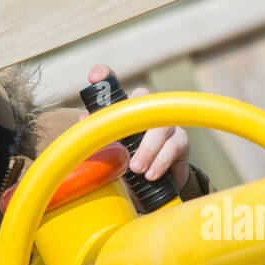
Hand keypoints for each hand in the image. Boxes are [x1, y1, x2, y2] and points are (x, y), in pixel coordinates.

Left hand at [87, 64, 189, 185]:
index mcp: (125, 112)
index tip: (94, 77)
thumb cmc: (128, 166)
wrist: (155, 189)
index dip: (105, 76)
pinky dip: (161, 161)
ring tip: (136, 169)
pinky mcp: (181, 140)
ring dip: (147, 149)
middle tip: (120, 143)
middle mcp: (146, 111)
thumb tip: (83, 121)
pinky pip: (174, 145)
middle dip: (132, 119)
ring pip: (160, 125)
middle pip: (143, 98)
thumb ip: (97, 138)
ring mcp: (165, 123)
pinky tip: (151, 175)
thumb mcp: (109, 155)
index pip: (114, 86)